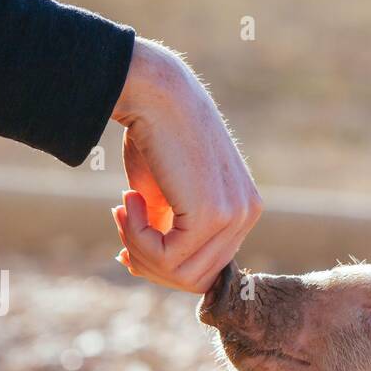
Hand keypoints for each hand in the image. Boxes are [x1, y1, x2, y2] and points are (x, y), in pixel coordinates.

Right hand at [110, 39, 261, 292]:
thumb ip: (168, 232)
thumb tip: (145, 267)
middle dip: (148, 261)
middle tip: (122, 220)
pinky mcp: (213, 214)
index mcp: (243, 210)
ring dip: (139, 250)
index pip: (207, 269)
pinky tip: (129, 198)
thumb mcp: (164, 195)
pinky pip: (167, 258)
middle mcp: (248, 214)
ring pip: (180, 275)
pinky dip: (137, 237)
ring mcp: (235, 216)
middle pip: (195, 280)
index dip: (163, 267)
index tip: (128, 247)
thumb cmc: (153, 135)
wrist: (152, 90)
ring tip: (124, 208)